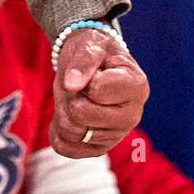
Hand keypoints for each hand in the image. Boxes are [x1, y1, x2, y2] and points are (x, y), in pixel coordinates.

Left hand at [50, 28, 148, 158]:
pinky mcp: (99, 148)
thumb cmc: (96, 51)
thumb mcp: (91, 45)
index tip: (92, 71)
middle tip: (77, 85)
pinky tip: (66, 114)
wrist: (93, 64)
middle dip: (70, 96)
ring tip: (74, 97)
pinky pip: (66, 148)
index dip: (84, 77)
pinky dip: (57, 130)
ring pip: (71, 132)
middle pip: (81, 114)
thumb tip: (71, 85)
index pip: (96, 91)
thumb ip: (83, 62)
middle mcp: (132, 116)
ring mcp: (116, 135)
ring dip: (62, 110)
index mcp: (137, 87)